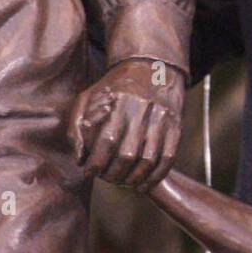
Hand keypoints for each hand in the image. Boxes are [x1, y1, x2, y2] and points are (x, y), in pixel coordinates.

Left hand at [69, 58, 183, 189]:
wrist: (152, 67)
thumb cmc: (114, 88)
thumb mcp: (88, 97)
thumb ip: (76, 126)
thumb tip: (78, 159)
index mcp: (119, 101)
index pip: (107, 141)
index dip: (96, 162)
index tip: (89, 172)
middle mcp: (142, 110)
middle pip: (128, 155)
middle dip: (113, 174)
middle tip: (105, 178)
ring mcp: (161, 119)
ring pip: (148, 160)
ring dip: (133, 179)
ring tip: (121, 182)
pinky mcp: (175, 127)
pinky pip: (167, 159)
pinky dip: (155, 177)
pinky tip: (142, 185)